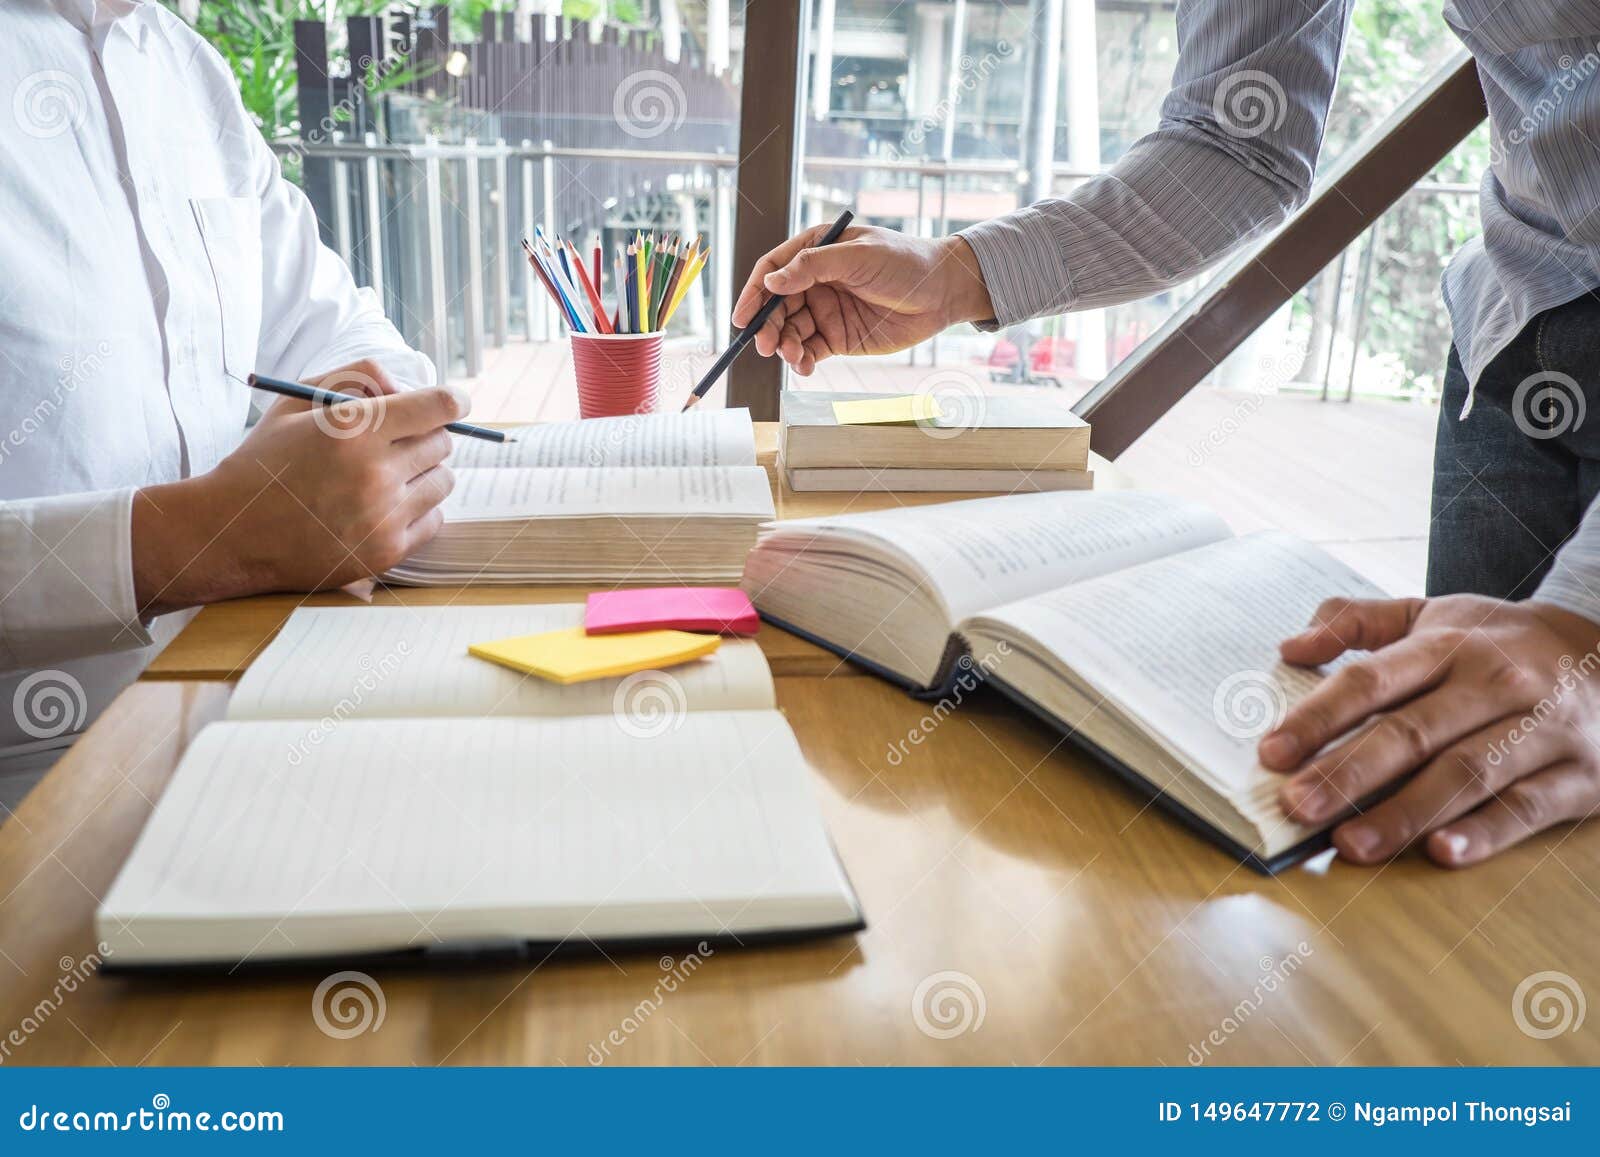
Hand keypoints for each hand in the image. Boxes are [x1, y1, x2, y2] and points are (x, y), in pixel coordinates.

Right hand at [132, 360, 465, 612]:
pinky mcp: (387, 551)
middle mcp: (374, 473)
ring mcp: (384, 516)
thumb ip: (354, 378)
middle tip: (397, 441)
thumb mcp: (297, 402)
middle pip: (442, 443)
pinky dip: (418, 510)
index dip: (453, 400)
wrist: (233, 534)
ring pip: (443, 482)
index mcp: (353, 430)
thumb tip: (405, 386)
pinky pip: (434, 519)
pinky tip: (384, 507)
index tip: (456, 402)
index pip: (436, 406)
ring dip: (424, 474)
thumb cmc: (265, 463)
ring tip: (386, 476)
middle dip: (426, 435)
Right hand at [731, 223, 993, 375]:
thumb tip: (773, 281)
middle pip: (776, 305)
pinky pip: (810, 351)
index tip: (742, 317)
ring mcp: (825, 310)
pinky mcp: (838, 337)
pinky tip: (805, 367)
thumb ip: (814, 267)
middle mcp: (814, 281)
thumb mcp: (859, 257)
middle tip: (766, 345)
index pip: (773, 270)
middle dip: (767, 326)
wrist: (943, 292)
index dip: (754, 293)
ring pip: (790, 331)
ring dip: (785, 346)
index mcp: (815, 251)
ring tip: (794, 356)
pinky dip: (803, 361)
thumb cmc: (905, 262)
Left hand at [1258, 594, 1599, 866]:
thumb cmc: (1502, 643)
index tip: (1272, 752)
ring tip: (1350, 844)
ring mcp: (1539, 731)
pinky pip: (1526, 808)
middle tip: (1296, 807)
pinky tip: (1440, 853)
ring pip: (1465, 775)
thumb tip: (1290, 647)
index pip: (1371, 682)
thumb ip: (1357, 622)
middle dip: (1349, 773)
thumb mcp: (1435, 614)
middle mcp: (1494, 685)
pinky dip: (1484, 833)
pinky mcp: (1578, 777)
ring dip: (1404, 813)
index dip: (1318, 718)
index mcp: (1449, 646)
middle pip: (1411, 733)